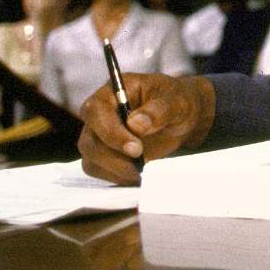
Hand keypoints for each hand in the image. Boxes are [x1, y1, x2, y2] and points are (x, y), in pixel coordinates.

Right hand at [77, 73, 215, 184]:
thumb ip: (159, 109)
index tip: (135, 148)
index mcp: (112, 93)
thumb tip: (136, 124)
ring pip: (91, 160)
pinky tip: (139, 173)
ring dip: (117, 170)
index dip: (110, 132)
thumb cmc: (176, 102)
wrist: (181, 117)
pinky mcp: (103, 155)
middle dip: (114, 157)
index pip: (95, 112)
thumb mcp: (177, 101)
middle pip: (89, 142)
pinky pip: (100, 171)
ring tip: (144, 169)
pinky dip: (118, 176)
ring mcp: (98, 137)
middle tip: (143, 163)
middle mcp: (99, 115)